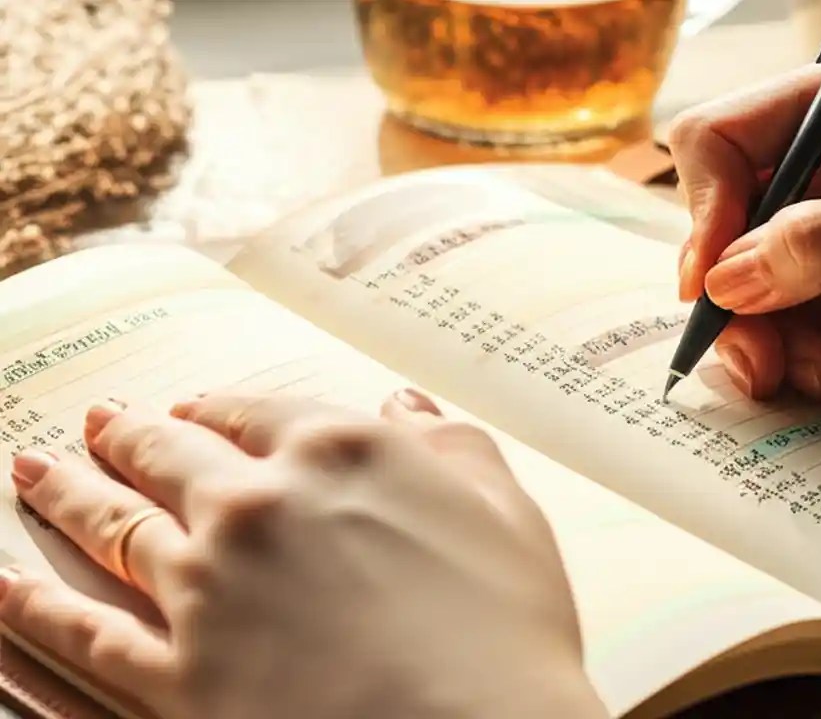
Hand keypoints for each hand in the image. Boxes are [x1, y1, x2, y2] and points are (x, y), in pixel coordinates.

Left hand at [2, 390, 606, 718]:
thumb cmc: (508, 639)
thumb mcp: (509, 519)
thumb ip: (455, 449)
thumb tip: (409, 407)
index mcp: (340, 452)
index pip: (259, 413)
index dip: (221, 409)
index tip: (198, 410)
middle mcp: (257, 504)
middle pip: (170, 456)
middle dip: (130, 436)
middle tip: (98, 423)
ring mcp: (203, 589)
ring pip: (111, 528)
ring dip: (65, 496)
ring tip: (30, 474)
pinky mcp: (169, 675)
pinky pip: (78, 633)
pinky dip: (26, 608)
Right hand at [669, 58, 820, 400]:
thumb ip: (819, 246)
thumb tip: (722, 282)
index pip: (721, 144)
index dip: (703, 213)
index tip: (710, 286)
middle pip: (728, 234)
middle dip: (743, 305)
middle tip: (763, 364)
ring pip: (756, 295)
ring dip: (782, 346)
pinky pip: (797, 331)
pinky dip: (818, 362)